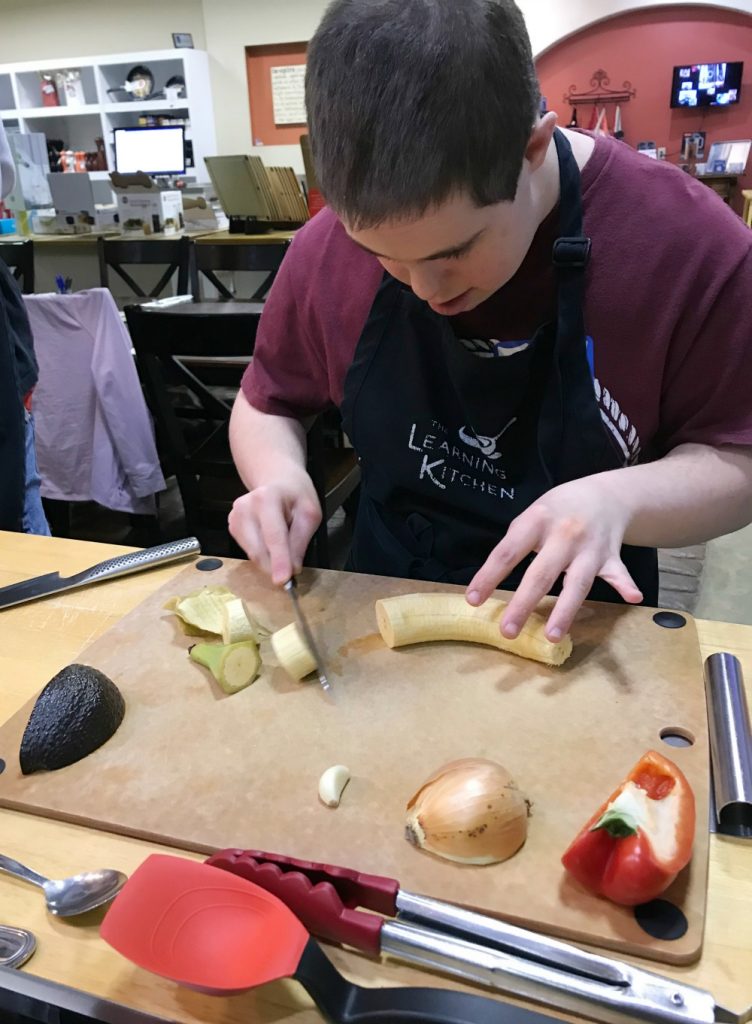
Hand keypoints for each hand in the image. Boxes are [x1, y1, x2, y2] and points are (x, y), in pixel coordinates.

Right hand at [228, 468, 321, 584]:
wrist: (277, 481)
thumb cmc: (295, 495)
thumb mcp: (310, 514)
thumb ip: (300, 541)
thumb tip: (292, 568)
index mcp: (267, 498)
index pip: (273, 536)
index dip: (279, 560)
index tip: (283, 580)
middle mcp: (245, 507)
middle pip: (259, 550)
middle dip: (277, 566)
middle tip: (294, 571)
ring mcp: (235, 517)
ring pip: (253, 555)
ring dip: (270, 562)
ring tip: (285, 545)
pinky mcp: (232, 527)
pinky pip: (249, 552)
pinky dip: (263, 555)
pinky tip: (271, 542)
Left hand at [466, 476, 642, 641]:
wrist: (604, 494)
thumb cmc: (558, 510)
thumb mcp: (531, 515)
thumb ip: (515, 543)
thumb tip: (492, 579)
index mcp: (537, 520)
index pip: (508, 552)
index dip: (489, 576)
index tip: (474, 600)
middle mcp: (563, 534)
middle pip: (542, 573)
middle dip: (524, 603)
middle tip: (507, 630)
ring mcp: (590, 547)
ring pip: (578, 582)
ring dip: (567, 609)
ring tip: (553, 635)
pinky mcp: (611, 556)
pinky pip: (618, 572)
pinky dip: (626, 584)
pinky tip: (632, 597)